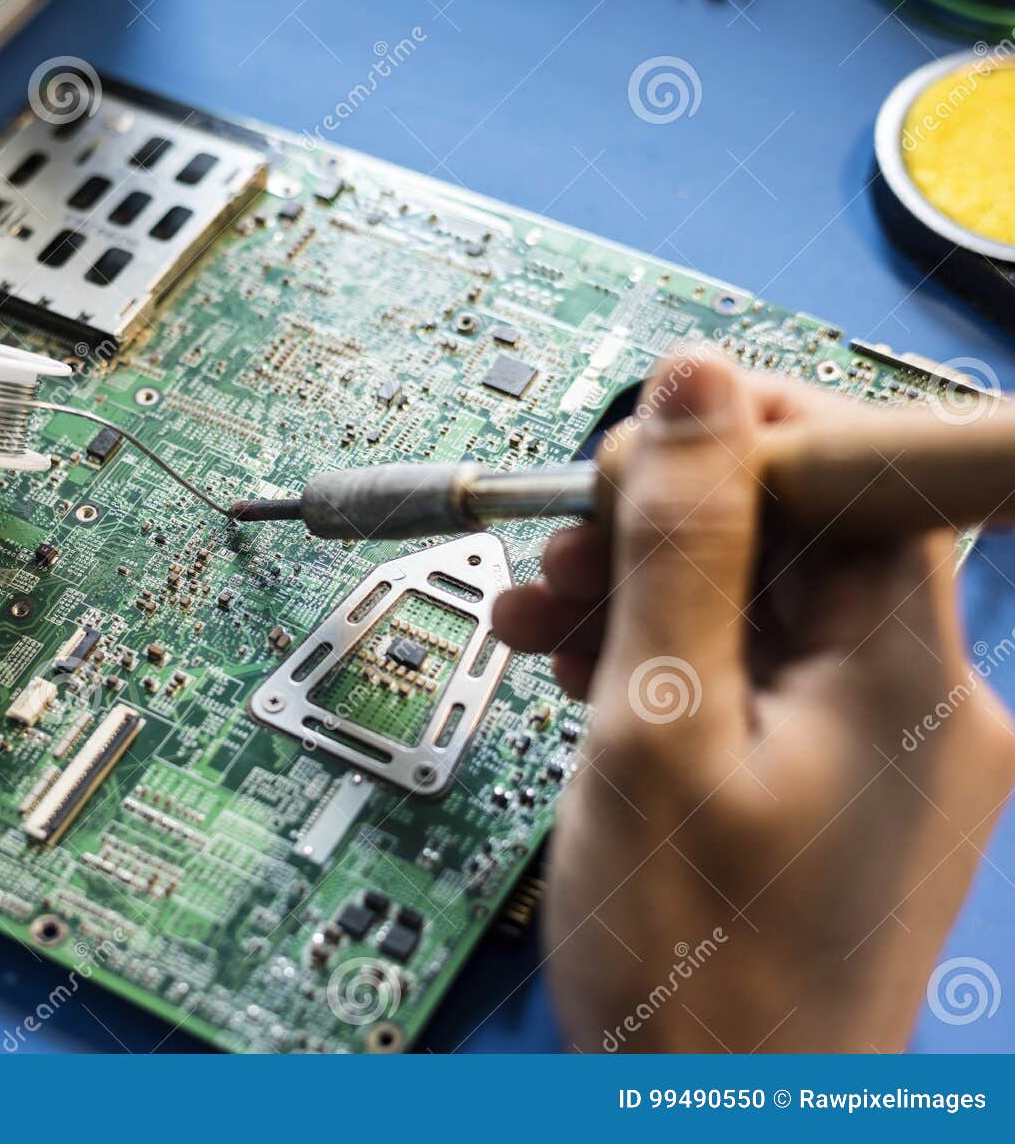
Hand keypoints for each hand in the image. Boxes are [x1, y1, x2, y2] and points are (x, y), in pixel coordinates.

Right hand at [492, 353, 1014, 1050]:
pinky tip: (581, 676)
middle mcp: (921, 706)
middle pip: (799, 542)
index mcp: (911, 677)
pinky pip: (749, 681)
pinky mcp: (828, 792)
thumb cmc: (694, 970)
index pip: (865, 475)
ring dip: (642, 594)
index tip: (633, 446)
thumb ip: (677, 546)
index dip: (746, 435)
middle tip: (553, 555)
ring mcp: (877, 754)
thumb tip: (693, 389)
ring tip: (538, 625)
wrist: (706, 1127)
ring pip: (760, 610)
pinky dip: (662, 664)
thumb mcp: (654, 729)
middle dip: (659, 527)